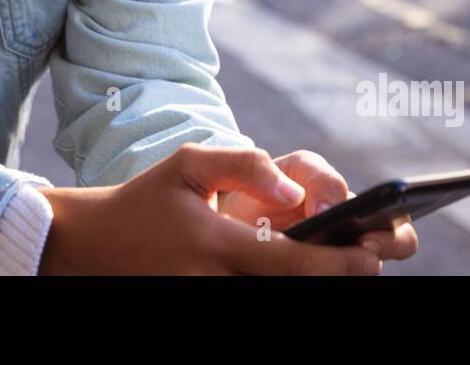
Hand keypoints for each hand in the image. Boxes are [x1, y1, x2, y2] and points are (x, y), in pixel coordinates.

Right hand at [36, 143, 408, 273]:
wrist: (96, 246)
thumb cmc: (147, 199)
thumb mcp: (188, 164)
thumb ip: (245, 165)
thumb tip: (295, 190)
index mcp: (217, 245)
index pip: (293, 264)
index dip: (340, 264)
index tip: (373, 254)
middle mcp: (220, 282)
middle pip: (297, 289)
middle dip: (340, 276)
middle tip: (372, 259)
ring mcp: (214, 299)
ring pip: (283, 296)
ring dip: (316, 279)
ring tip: (346, 260)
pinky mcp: (211, 306)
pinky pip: (261, 296)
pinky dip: (290, 282)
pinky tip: (309, 265)